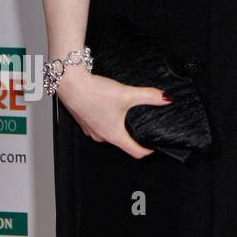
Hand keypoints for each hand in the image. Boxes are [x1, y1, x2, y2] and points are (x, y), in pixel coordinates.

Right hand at [54, 68, 168, 158]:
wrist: (71, 84)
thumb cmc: (93, 93)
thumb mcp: (127, 94)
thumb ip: (149, 96)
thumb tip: (166, 98)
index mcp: (113, 135)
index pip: (135, 152)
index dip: (148, 150)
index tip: (156, 146)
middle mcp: (101, 135)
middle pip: (124, 142)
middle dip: (135, 136)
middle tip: (146, 127)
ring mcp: (92, 129)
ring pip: (111, 133)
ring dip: (121, 127)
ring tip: (131, 116)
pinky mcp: (86, 121)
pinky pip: (101, 125)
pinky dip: (109, 119)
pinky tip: (112, 107)